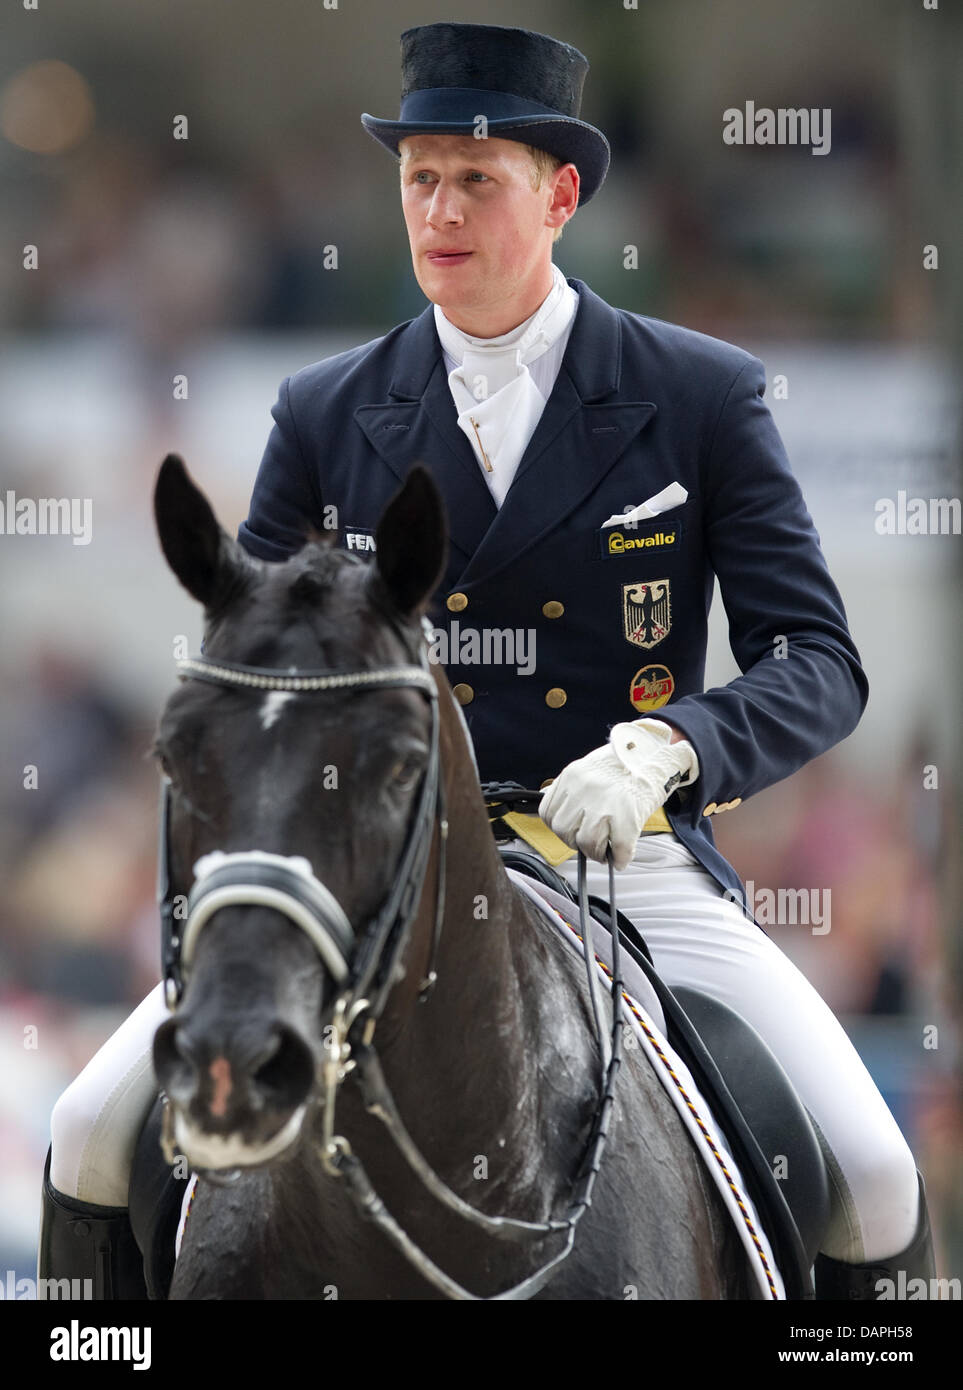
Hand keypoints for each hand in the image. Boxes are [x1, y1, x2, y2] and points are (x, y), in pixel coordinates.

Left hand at [539, 720, 698, 869]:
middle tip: (589, 842)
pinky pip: (618, 848)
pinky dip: (619, 858)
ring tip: (605, 849)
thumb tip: (562, 816)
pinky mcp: (627, 817)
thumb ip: (573, 790)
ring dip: (595, 852)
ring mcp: (604, 803)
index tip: (571, 831)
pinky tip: (622, 856)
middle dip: (575, 841)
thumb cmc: (625, 767)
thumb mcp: (590, 769)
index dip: (560, 827)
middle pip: (563, 830)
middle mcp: (584, 788)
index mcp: (573, 775)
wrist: (656, 757)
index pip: (548, 812)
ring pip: (586, 842)